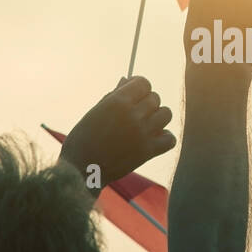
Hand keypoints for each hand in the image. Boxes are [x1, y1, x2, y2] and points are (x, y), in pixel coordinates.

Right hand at [61, 76, 176, 194]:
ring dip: (158, 117)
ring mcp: (142, 133)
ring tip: (146, 125)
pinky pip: (170, 139)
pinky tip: (154, 139)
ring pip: (166, 114)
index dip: (140, 87)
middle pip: (155, 98)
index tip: (135, 94)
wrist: (81, 170)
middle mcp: (132, 114)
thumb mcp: (94, 112)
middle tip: (136, 113)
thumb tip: (127, 80)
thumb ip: (113, 96)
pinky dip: (165, 138)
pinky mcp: (147, 151)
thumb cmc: (82, 140)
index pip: (144, 83)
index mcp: (117, 101)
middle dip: (147, 103)